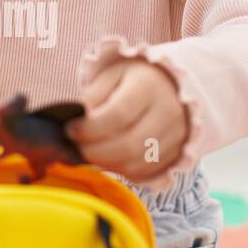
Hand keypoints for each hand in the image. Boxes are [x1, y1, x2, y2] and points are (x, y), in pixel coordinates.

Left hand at [66, 58, 188, 182]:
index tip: (71, 130)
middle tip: (76, 147)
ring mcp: (176, 136)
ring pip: (136, 163)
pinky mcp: (177, 153)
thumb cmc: (134, 79)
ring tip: (89, 153)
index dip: (89, 128)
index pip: (117, 115)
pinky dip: (122, 171)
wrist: (171, 85)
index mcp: (149, 86)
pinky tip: (108, 160)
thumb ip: (93, 97)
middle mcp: (168, 112)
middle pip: (128, 145)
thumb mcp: (111, 75)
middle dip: (95, 152)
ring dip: (106, 164)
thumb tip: (77, 123)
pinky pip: (146, 172)